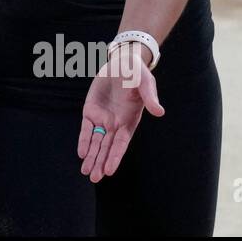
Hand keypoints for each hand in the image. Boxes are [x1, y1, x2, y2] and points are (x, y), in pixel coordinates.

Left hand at [77, 43, 163, 181]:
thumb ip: (149, 98)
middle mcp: (116, 123)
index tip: (109, 171)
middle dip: (101, 162)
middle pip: (107, 147)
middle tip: (94, 178)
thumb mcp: (145, 82)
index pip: (121, 143)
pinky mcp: (91, 110)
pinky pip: (86, 128)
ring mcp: (103, 118)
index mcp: (130, 120)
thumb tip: (159, 112)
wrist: (121, 62)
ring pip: (96, 141)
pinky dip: (83, 140)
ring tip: (86, 171)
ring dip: (91, 156)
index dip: (115, 157)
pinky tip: (81, 153)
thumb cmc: (137, 73)